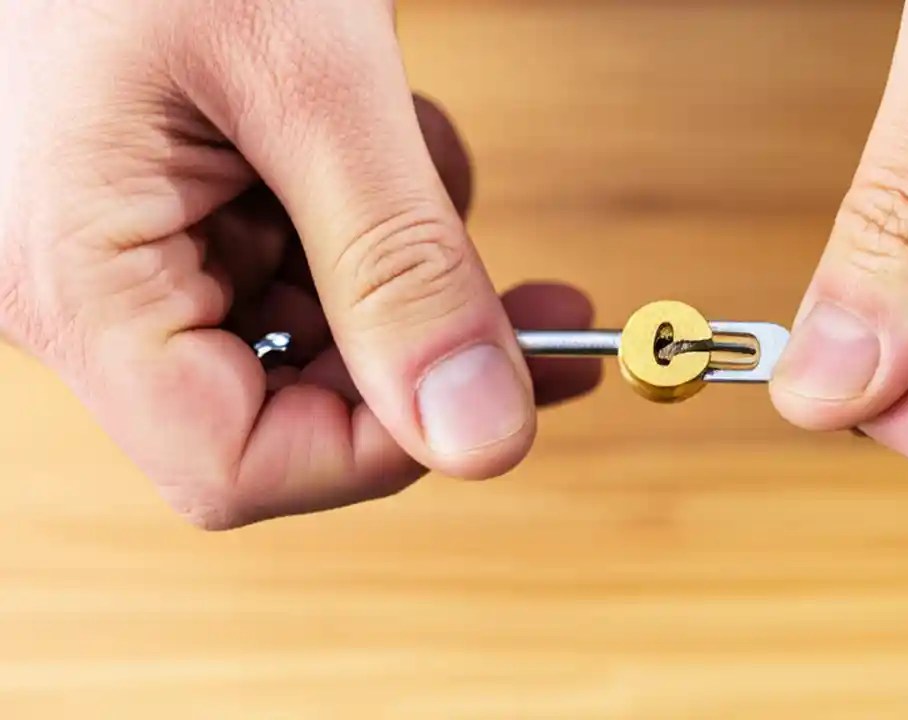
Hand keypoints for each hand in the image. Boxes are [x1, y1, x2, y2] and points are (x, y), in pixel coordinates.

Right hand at [0, 1, 599, 528]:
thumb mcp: (305, 78)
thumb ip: (396, 266)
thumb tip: (481, 436)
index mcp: (81, 279)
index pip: (237, 467)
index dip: (381, 447)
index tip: (492, 386)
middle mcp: (87, 285)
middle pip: (287, 406)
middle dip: (417, 339)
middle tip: (530, 300)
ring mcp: (128, 245)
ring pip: (311, 330)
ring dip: (399, 261)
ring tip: (406, 143)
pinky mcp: (172, 204)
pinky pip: (296, 256)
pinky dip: (367, 209)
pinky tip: (374, 128)